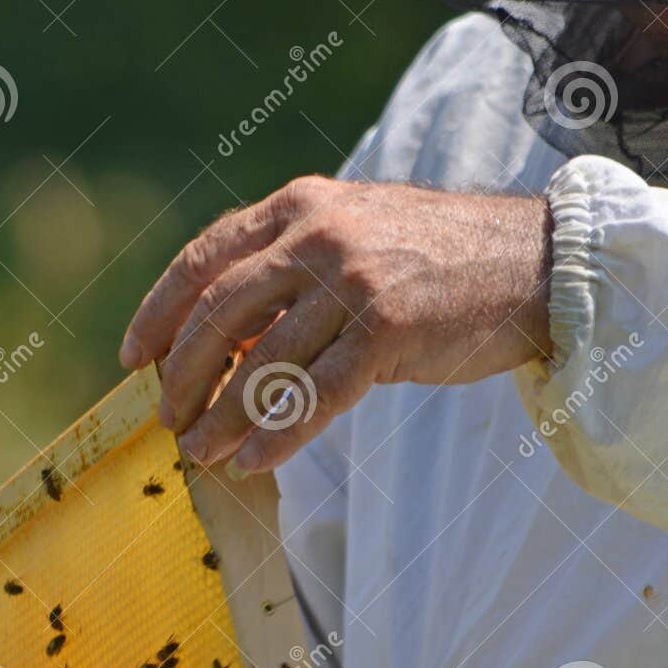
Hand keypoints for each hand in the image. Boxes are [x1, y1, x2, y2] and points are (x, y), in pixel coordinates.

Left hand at [119, 176, 552, 472]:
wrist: (534, 262)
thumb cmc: (434, 261)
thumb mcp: (351, 236)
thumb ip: (288, 273)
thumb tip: (221, 342)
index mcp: (299, 205)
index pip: (202, 259)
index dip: (157, 313)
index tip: (132, 357)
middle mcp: (318, 235)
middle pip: (219, 314)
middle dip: (183, 375)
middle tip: (168, 417)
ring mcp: (354, 280)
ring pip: (264, 363)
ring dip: (223, 416)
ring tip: (200, 451)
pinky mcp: (389, 328)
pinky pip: (317, 395)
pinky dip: (279, 434)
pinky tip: (254, 462)